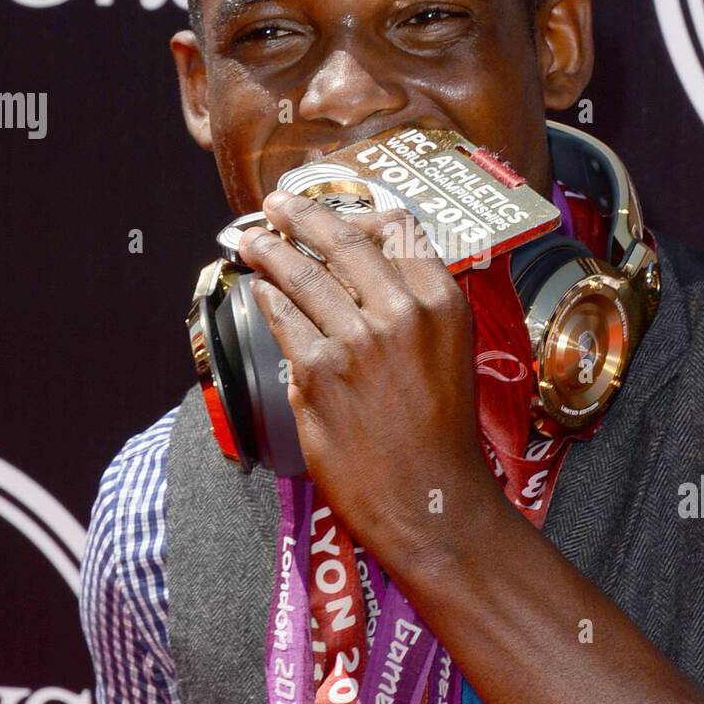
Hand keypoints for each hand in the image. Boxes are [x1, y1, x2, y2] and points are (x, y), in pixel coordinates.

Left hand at [236, 189, 498, 568]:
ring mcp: (358, 340)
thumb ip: (413, 311)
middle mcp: (403, 313)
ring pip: (303, 275)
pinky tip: (259, 292)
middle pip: (344, 241)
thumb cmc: (441, 436)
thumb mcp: (450, 355)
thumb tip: (359, 279)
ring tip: (253, 241)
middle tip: (277, 206)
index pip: (399, 231)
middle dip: (302, 216)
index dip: (360, 216)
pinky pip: (283, 319)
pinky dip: (267, 299)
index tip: (336, 216)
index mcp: (443, 304)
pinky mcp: (319, 372)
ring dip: (271, 251)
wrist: (429, 498)